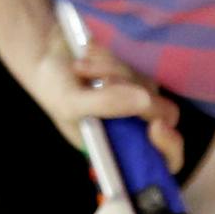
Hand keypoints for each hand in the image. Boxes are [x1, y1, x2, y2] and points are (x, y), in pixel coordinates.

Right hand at [21, 24, 183, 171]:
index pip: (162, 159)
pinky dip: (113, 61)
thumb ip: (105, 104)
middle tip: (103, 80)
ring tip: (81, 67)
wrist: (47, 54)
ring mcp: (138, 101)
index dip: (168, 147)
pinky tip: (89, 57)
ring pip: (149, 87)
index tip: (155, 125)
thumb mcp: (70, 102)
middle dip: (133, 95)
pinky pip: (138, 67)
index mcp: (118, 147)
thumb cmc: (54, 88)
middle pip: (163, 116)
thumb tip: (145, 101)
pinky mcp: (136, 78)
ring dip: (115, 72)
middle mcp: (133, 127)